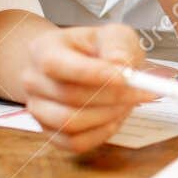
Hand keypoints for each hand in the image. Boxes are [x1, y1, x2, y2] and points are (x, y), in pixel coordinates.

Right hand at [20, 24, 153, 153]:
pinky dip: (102, 133)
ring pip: (70, 123)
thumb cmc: (97, 48)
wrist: (81, 64)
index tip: (126, 78)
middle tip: (144, 91)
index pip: (56, 65)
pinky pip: (75, 143)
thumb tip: (120, 65)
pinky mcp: (50, 132)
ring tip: (129, 102)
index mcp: (43, 49)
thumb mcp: (113, 34)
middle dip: (113, 96)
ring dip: (109, 115)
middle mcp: (33, 81)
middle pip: (69, 96)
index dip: (92, 74)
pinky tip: (116, 117)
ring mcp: (38, 109)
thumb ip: (118, 45)